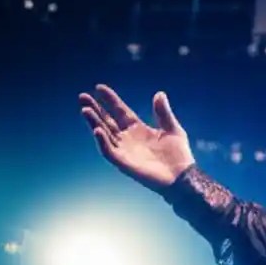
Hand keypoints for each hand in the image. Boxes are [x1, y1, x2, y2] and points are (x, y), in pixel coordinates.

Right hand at [79, 85, 195, 190]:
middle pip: (107, 120)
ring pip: (104, 133)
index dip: (110, 100)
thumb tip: (160, 94)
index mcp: (138, 128)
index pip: (120, 111)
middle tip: (83, 97)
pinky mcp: (123, 163)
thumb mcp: (173, 129)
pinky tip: (98, 130)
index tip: (100, 87)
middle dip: (95, 109)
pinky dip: (103, 141)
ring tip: (85, 109)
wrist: (182, 176)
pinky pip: (109, 151)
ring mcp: (124, 150)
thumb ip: (163, 113)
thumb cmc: (179, 155)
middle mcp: (128, 138)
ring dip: (94, 122)